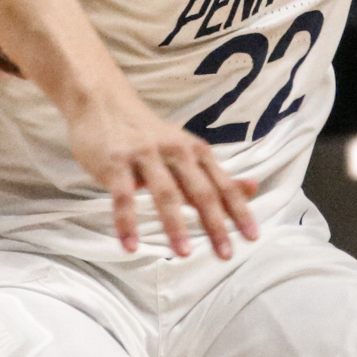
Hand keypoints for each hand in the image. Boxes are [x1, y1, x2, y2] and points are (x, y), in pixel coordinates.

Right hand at [65, 82, 257, 258]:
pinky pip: (123, 197)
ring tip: (183, 253)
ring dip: (175, 225)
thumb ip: (215, 174)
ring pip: (165, 193)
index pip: (223, 185)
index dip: (239, 211)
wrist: (102, 101)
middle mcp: (175, 151)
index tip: (252, 238)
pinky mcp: (116, 161)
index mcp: (195, 152)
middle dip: (215, 224)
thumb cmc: (147, 134)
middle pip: (201, 191)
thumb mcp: (186, 150)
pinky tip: (130, 246)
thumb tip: (254, 188)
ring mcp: (144, 155)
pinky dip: (127, 222)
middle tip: (226, 255)